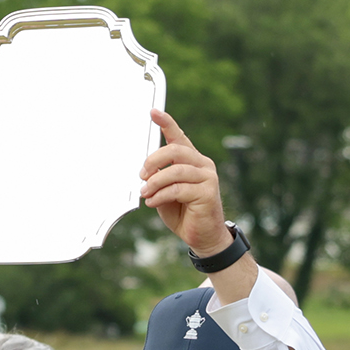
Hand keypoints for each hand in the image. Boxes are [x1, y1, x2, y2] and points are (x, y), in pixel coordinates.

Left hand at [140, 110, 231, 256]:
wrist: (202, 237)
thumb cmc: (183, 213)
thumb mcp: (165, 192)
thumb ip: (158, 178)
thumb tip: (146, 171)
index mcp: (192, 160)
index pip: (178, 137)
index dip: (166, 123)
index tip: (153, 112)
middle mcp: (202, 165)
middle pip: (175, 151)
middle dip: (153, 161)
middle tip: (141, 175)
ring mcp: (208, 178)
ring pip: (176, 171)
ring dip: (155, 182)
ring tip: (145, 193)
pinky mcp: (208, 193)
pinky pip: (178, 189)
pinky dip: (161, 195)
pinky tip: (153, 202)